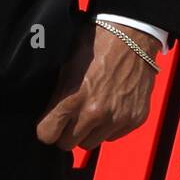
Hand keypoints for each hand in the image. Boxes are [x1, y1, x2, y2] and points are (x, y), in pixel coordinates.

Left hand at [35, 17, 158, 150]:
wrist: (132, 35)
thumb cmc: (95, 43)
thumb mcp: (67, 64)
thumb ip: (58, 93)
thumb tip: (47, 111)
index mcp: (73, 98)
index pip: (47, 134)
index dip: (45, 128)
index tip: (48, 122)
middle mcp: (95, 113)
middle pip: (68, 144)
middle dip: (65, 133)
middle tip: (69, 118)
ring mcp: (117, 119)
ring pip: (91, 143)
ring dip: (87, 131)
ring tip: (90, 110)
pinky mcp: (134, 120)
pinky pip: (113, 136)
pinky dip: (108, 127)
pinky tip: (109, 107)